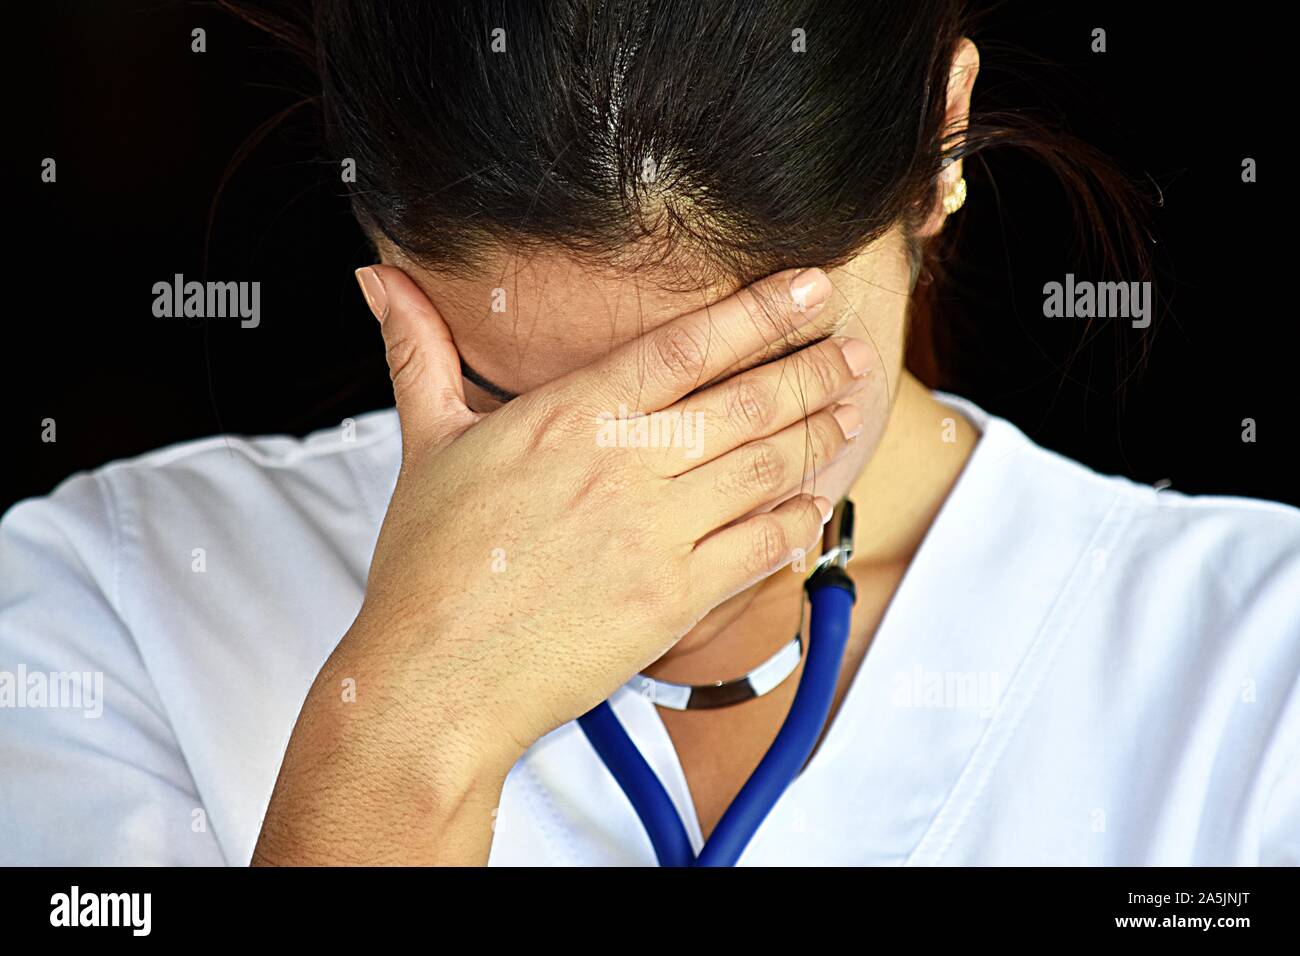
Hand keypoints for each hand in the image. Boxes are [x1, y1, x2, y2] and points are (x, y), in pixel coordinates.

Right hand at [254, 264, 873, 863]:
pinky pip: (759, 549)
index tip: (810, 286)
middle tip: (855, 351)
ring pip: (766, 469)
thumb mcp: (424, 444)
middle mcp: (625, 467)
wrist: (436, 678)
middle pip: (749, 403)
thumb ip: (418, 352)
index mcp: (571, 416)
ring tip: (851, 412)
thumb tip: (379, 278)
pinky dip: (796, 521)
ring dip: (819, 436)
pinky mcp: (674, 600)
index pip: (689, 345)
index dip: (761, 310)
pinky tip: (814, 504)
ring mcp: (657, 535)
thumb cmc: (427, 564)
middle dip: (814, 370)